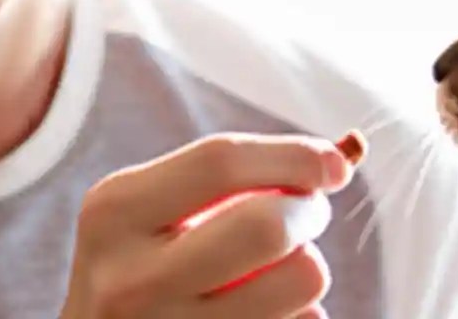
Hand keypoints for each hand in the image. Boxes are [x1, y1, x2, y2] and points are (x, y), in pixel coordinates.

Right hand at [58, 132, 357, 318]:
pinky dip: (300, 312)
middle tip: (309, 212)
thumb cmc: (145, 261)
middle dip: (309, 211)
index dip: (292, 155)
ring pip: (298, 283)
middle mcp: (131, 278)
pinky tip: (265, 310)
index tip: (333, 164)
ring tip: (279, 267)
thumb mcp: (153, 208)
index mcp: (116, 211)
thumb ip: (231, 176)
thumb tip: (342, 155)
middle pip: (266, 227)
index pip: (220, 161)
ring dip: (307, 266)